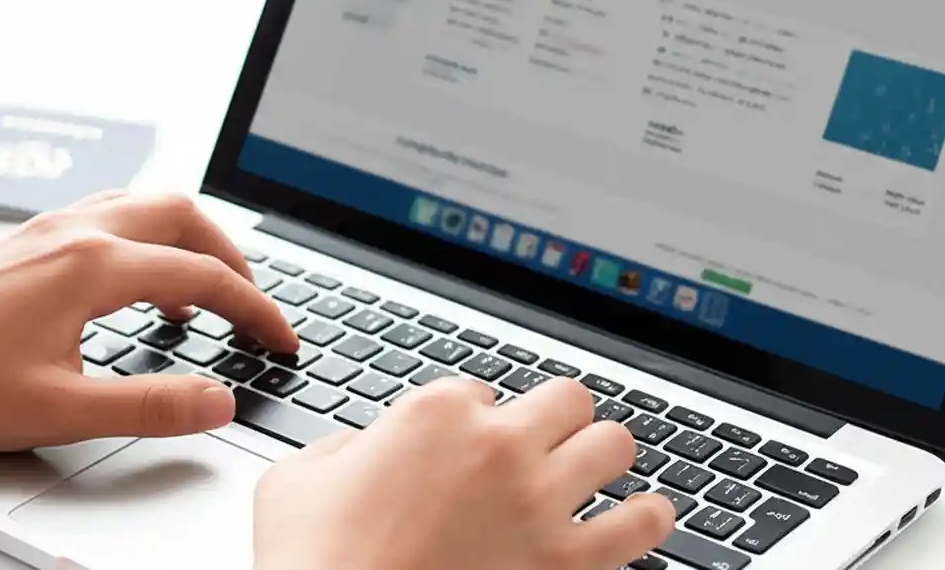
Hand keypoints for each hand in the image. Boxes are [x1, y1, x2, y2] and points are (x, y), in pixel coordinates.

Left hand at [0, 192, 294, 451]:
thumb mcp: (61, 410)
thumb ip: (151, 406)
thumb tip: (219, 400)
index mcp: (93, 266)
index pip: (202, 276)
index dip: (255, 309)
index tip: (279, 339)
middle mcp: (76, 231)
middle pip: (183, 213)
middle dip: (231, 256)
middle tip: (250, 304)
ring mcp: (49, 227)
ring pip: (145, 204)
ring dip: (188, 238)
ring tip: (201, 292)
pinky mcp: (28, 239)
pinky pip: (110, 215)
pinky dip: (146, 239)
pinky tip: (134, 285)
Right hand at [254, 378, 674, 569]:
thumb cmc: (314, 561)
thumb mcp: (297, 478)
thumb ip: (341, 446)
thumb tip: (361, 448)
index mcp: (434, 413)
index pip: (481, 391)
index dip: (475, 419)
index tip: (466, 446)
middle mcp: (497, 444)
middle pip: (566, 398)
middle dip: (555, 420)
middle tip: (543, 445)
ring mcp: (539, 501)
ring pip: (614, 444)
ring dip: (603, 456)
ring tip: (595, 472)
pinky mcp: (568, 561)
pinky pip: (642, 523)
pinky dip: (647, 519)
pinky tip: (643, 519)